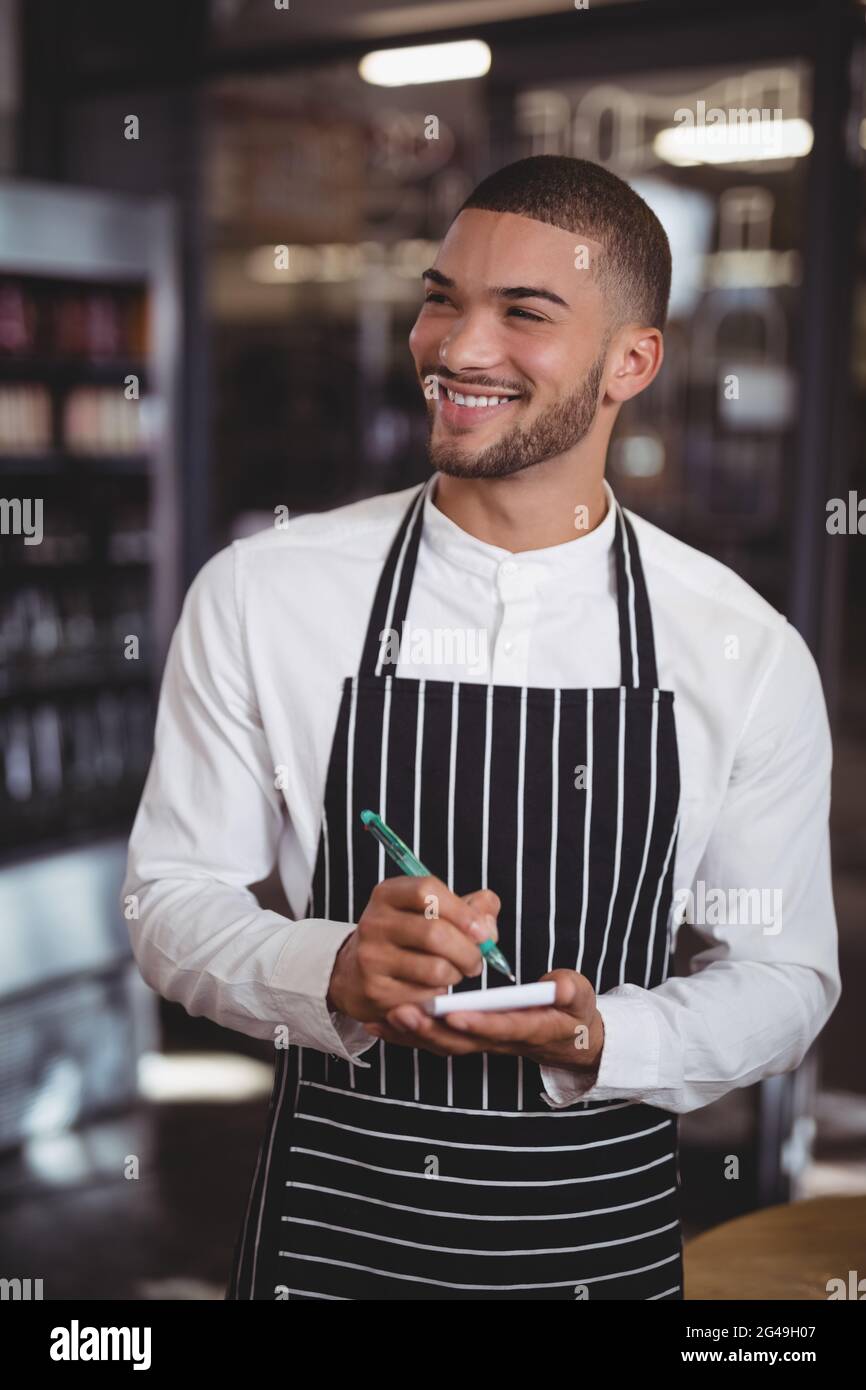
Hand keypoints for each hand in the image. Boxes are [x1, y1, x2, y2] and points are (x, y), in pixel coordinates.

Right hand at [326, 878, 499, 1022]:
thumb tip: (488, 925)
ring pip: (435, 969)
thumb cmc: (406, 938)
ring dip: (456, 975)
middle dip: (468, 951)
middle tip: (476, 961)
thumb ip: (470, 908)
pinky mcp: (375, 990)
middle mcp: (375, 922)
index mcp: (388, 894)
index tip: (481, 931)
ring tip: (454, 973)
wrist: (356, 973)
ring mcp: (372, 957)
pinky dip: (439, 994)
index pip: (426, 891)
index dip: (461, 910)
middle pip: (435, 933)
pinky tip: (432, 989)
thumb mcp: (431, 912)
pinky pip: (425, 996)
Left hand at [363, 968, 603, 1073]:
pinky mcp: (468, 1040)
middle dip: (433, 1028)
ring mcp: (483, 1043)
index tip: (456, 1012)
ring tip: (386, 1016)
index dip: (480, 1023)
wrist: (568, 1038)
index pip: (504, 1028)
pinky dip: (406, 1036)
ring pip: (445, 1043)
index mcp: (534, 1028)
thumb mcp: (580, 996)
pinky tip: (379, 1023)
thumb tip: (559, 986)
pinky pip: (435, 1041)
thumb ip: (570, 990)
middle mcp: (503, 1041)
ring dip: (415, 1033)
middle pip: (464, 1041)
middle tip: (403, 1012)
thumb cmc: (572, 1009)